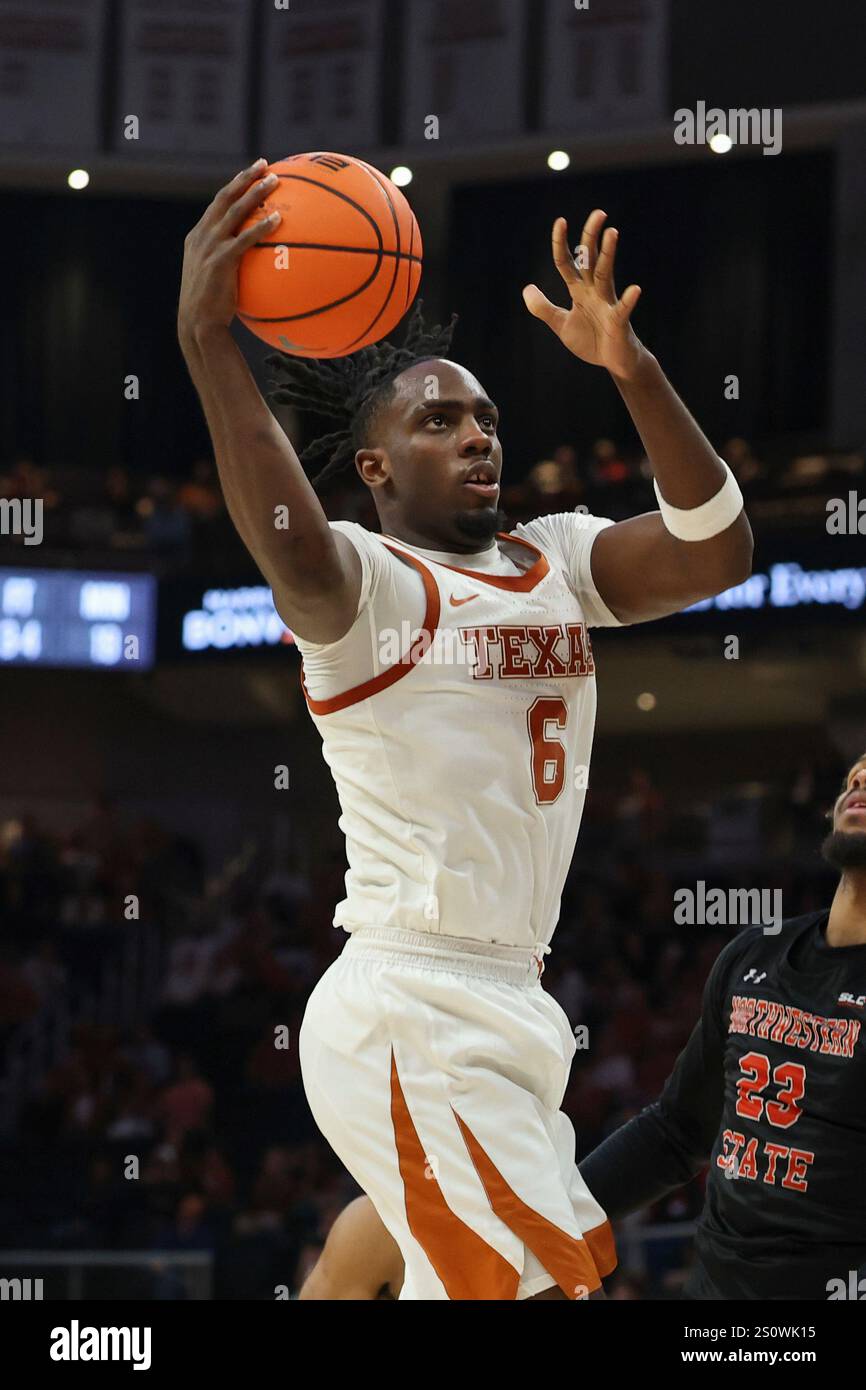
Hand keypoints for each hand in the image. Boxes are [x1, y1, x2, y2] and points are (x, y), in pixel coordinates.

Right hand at [178, 158, 281, 347]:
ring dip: (255, 193)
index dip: (234, 185)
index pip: (217, 203)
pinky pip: (244, 239)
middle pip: (224, 197)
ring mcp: (209, 247)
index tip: (251, 172)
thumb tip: (255, 261)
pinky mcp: (220, 261)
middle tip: (264, 164)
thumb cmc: (211, 307)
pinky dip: (260, 227)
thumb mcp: (215, 278)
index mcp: (198, 236)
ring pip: (234, 211)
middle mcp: (201, 236)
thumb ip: (229, 262)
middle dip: (245, 178)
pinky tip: (277, 219)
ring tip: (274, 181)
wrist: (198, 324)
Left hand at [523, 212, 644, 379]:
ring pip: (606, 275)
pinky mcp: (619, 322)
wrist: (614, 362)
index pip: (567, 263)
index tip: (561, 221)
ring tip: (612, 233)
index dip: (561, 244)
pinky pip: (623, 309)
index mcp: (579, 291)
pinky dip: (628, 300)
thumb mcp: (561, 325)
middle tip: (598, 213)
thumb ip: (544, 308)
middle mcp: (594, 292)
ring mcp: (608, 304)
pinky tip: (634, 289)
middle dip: (592, 237)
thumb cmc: (591, 340)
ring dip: (608, 254)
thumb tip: (527, 288)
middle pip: (591, 260)